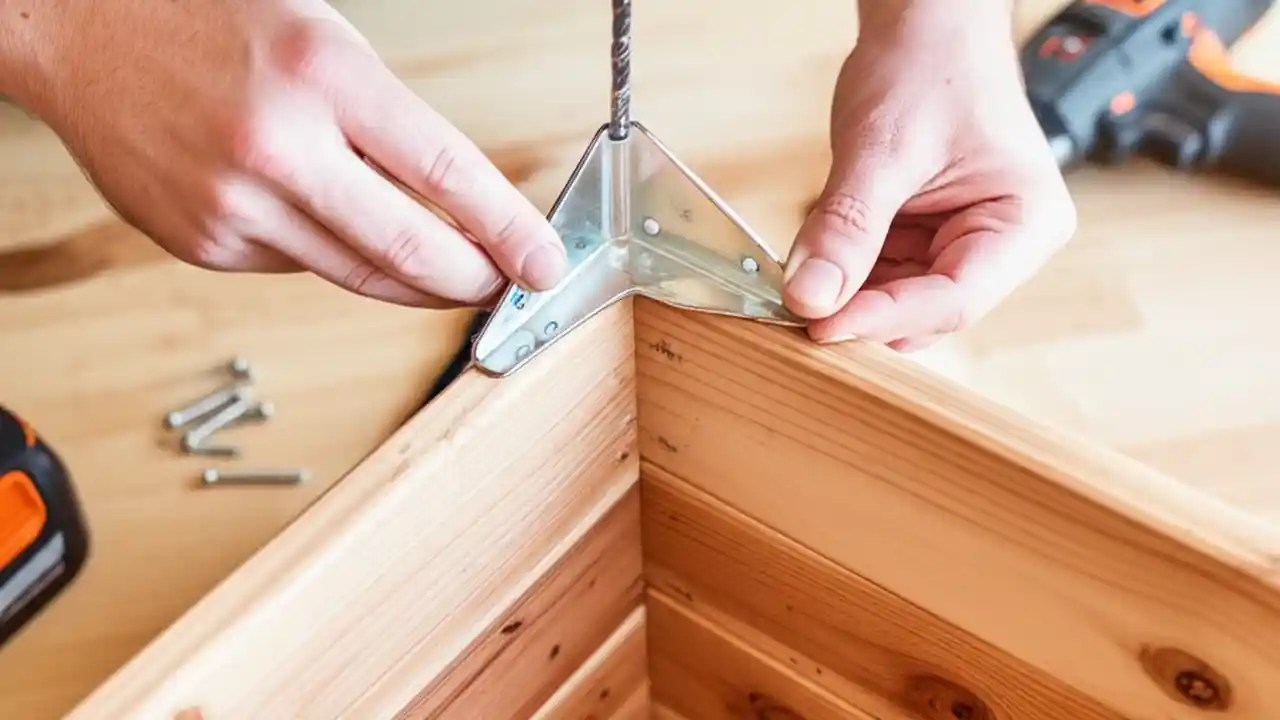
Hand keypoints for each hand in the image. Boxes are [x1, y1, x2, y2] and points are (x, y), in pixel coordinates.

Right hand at [3, 1, 564, 306]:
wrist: (81, 29)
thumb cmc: (207, 20)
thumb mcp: (324, 42)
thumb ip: (387, 127)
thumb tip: (455, 209)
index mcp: (323, 75)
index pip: (447, 173)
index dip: (509, 231)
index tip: (544, 262)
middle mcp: (277, 145)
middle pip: (411, 250)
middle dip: (474, 279)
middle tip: (506, 285)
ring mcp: (233, 203)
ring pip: (359, 274)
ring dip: (417, 285)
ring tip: (450, 277)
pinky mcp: (203, 241)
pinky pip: (298, 267)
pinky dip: (332, 255)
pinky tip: (333, 227)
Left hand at [782, 0, 1075, 350]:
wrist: (927, 22)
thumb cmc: (929, 66)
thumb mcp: (882, 149)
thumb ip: (846, 228)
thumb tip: (810, 299)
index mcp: (1026, 223)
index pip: (953, 299)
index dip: (881, 318)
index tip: (817, 323)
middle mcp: (1004, 244)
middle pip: (926, 311)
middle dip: (862, 311)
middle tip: (796, 307)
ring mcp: (963, 244)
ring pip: (897, 302)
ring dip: (847, 296)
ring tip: (797, 279)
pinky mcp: (926, 239)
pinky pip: (881, 277)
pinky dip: (844, 275)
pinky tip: (812, 262)